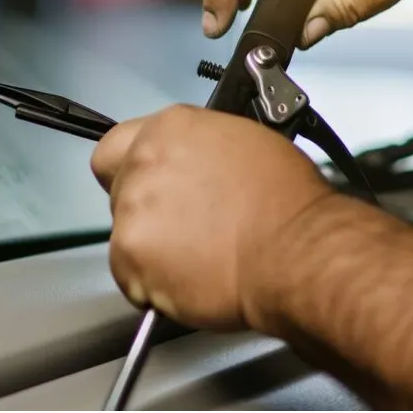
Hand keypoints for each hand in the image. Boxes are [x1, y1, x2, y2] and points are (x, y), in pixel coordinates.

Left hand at [90, 104, 333, 330]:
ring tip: (196, 257)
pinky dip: (152, 285)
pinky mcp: (130, 256)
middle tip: (183, 226)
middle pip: (120, 189)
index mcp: (170, 127)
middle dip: (146, 208)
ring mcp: (132, 209)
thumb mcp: (245, 143)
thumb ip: (201, 149)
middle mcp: (144, 162)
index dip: (131, 168)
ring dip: (152, 247)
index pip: (117, 145)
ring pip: (125, 233)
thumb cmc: (286, 200)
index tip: (148, 184)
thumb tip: (194, 166)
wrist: (296, 250)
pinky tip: (190, 278)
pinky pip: (130, 276)